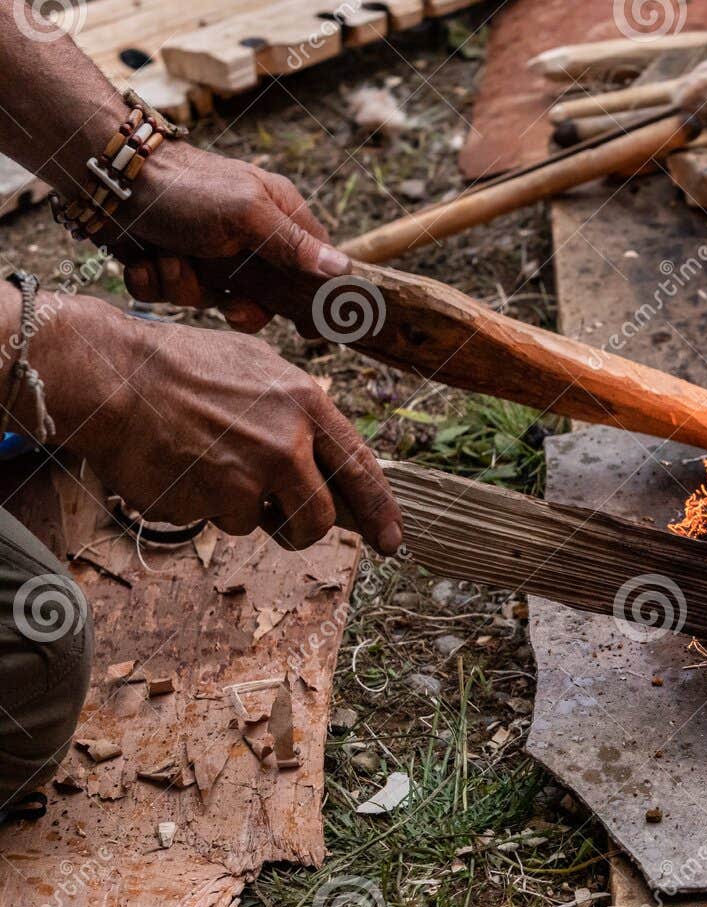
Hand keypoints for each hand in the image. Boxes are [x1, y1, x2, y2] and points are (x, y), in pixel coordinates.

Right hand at [34, 295, 401, 552]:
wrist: (112, 375)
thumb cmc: (182, 365)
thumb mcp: (259, 367)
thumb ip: (299, 410)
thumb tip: (329, 452)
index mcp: (307, 404)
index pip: (360, 468)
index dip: (380, 510)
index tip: (393, 541)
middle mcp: (287, 443)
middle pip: (319, 518)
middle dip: (303, 531)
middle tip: (284, 526)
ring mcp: (248, 475)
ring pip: (259, 523)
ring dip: (236, 507)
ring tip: (205, 462)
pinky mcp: (209, 501)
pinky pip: (214, 520)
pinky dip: (199, 505)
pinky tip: (179, 467)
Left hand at [105, 141, 350, 332]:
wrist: (108, 179)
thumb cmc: (184, 188)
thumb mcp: (246, 215)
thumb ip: (293, 244)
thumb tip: (343, 270)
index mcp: (278, 216)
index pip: (315, 265)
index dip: (312, 298)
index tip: (306, 327)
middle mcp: (248, 236)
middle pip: (264, 296)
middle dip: (236, 303)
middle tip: (227, 304)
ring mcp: (209, 252)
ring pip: (211, 300)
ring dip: (185, 287)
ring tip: (168, 258)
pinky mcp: (171, 263)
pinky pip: (171, 297)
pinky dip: (154, 283)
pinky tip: (144, 261)